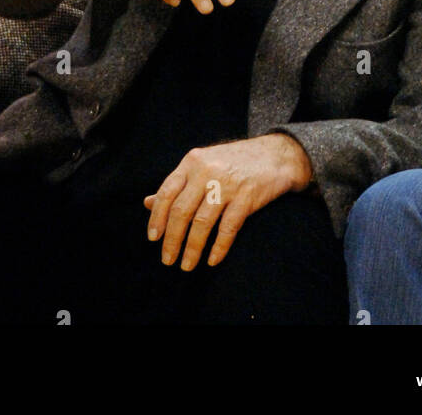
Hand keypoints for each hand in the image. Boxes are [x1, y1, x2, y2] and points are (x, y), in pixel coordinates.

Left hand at [143, 134, 312, 270]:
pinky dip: (219, 247)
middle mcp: (207, 171)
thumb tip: (147, 203)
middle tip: (167, 259)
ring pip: (202, 222)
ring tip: (187, 265)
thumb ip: (177, 184)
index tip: (153, 238)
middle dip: (172, 239)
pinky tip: (212, 260)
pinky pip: (228, 228)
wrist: (274, 154)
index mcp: (192, 162)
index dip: (157, 217)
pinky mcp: (247, 197)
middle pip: (182, 211)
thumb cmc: (233, 162)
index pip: (167, 192)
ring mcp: (227, 184)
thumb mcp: (201, 164)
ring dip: (192, 248)